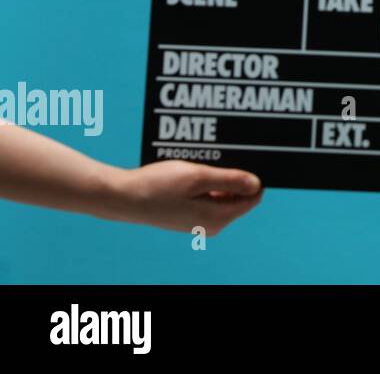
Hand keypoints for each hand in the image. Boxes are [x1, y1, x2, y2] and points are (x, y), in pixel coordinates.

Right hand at [107, 161, 262, 235]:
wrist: (122, 198)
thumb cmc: (158, 186)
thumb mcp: (198, 177)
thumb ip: (231, 180)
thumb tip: (257, 184)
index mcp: (218, 217)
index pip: (253, 196)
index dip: (253, 175)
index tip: (245, 155)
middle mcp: (213, 224)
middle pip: (238, 194)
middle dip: (232, 174)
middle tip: (217, 155)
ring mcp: (200, 221)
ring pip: (221, 192)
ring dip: (216, 175)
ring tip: (200, 160)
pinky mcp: (189, 215)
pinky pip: (206, 195)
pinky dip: (203, 181)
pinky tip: (190, 168)